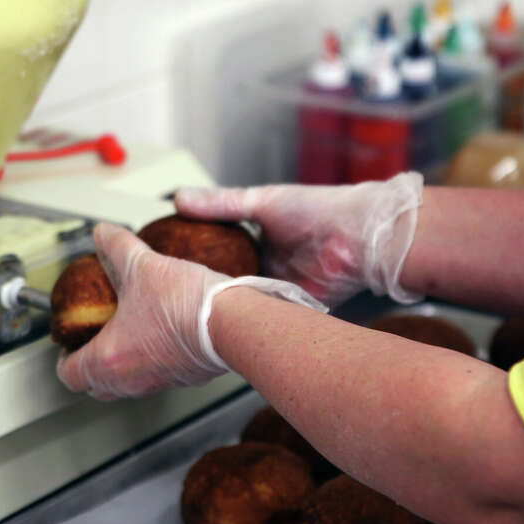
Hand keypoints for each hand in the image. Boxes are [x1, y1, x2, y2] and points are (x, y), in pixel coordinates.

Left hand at [56, 223, 229, 399]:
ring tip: (128, 331)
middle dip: (90, 365)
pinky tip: (162, 331)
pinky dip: (153, 360)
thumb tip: (104, 234)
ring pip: (128, 385)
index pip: (69, 375)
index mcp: (108, 359)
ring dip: (122, 364)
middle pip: (97, 387)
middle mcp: (131, 379)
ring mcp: (159, 381)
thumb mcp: (142, 265)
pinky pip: (158, 376)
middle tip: (94, 339)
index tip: (69, 343)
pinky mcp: (185, 377)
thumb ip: (117, 247)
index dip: (63, 359)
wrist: (232, 324)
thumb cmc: (186, 307)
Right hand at [174, 172, 423, 306]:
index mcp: (257, 238)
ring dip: (223, 305)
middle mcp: (264, 264)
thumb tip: (179, 198)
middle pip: (225, 278)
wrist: (359, 237)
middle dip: (203, 287)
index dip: (192, 257)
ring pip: (241, 300)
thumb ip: (220, 203)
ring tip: (188, 314)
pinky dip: (247, 321)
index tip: (163, 265)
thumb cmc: (318, 210)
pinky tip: (223, 325)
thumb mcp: (262, 201)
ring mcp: (277, 286)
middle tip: (171, 296)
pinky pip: (264, 316)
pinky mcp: (291, 306)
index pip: (216, 249)